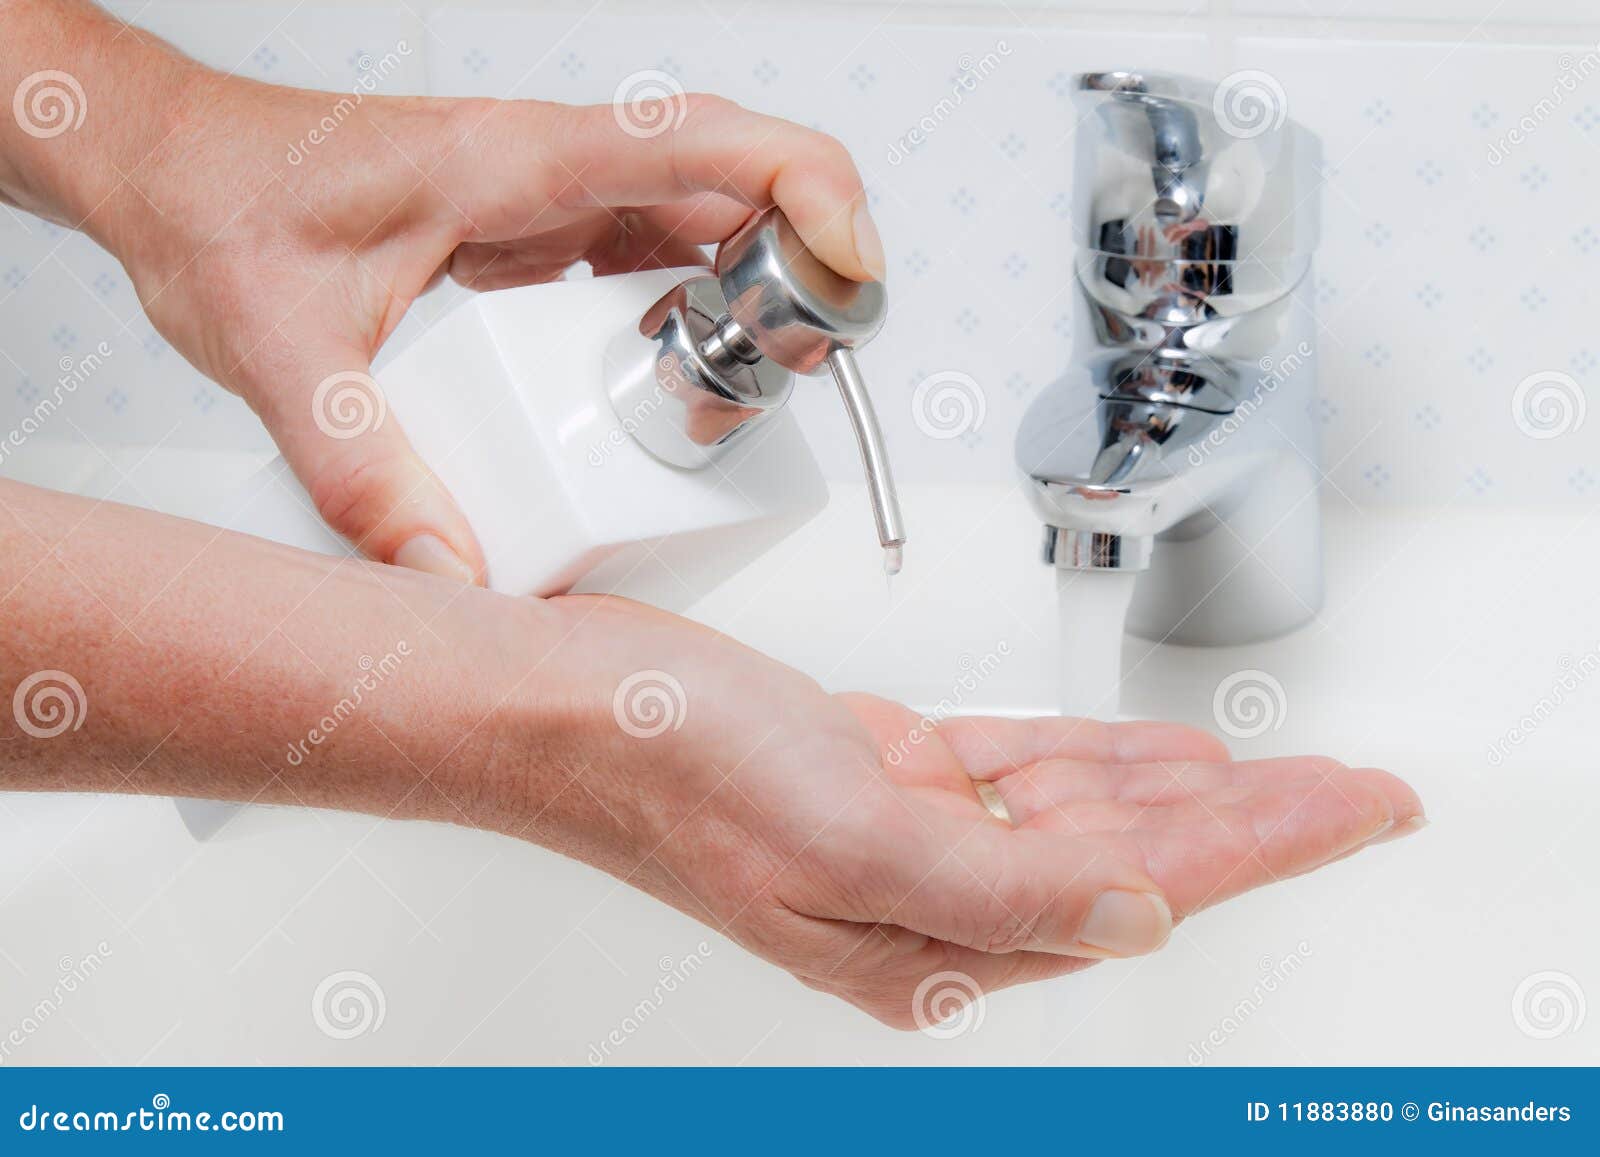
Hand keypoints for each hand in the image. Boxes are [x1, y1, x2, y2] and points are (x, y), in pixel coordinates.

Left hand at [17, 5, 882, 579]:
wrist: (171, 166)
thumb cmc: (219, 204)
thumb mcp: (279, 348)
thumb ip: (362, 472)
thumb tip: (445, 573)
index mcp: (512, 164)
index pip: (701, 142)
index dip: (806, 188)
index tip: (850, 263)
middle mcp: (548, 169)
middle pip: (732, 187)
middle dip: (796, 271)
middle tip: (794, 373)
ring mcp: (550, 198)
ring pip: (704, 222)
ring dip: (751, 295)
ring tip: (748, 388)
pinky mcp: (539, 234)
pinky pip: (653, 257)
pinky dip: (692, 309)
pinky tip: (674, 377)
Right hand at [475, 596, 1425, 1027]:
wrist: (568, 706)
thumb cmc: (669, 770)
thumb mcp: (848, 834)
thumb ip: (1004, 885)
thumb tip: (1142, 915)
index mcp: (929, 937)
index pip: (1142, 890)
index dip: (1266, 847)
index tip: (1357, 809)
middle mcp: (931, 894)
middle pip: (1136, 855)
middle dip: (1255, 821)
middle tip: (1357, 790)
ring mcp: (910, 829)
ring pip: (1087, 809)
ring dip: (1187, 787)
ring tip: (1284, 773)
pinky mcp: (884, 769)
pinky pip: (1023, 767)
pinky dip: (1099, 756)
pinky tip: (1151, 754)